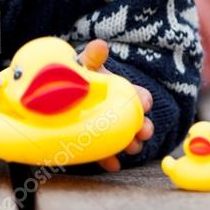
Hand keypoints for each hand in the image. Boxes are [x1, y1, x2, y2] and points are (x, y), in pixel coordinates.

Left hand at [78, 38, 154, 172]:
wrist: (63, 93)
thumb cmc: (81, 75)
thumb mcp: (87, 65)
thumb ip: (93, 57)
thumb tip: (100, 44)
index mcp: (121, 91)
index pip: (139, 96)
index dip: (143, 99)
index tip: (145, 103)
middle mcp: (120, 111)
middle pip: (137, 121)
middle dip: (142, 127)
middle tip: (143, 132)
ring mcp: (110, 129)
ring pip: (125, 139)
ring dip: (129, 143)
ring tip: (131, 148)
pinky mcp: (97, 144)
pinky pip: (105, 153)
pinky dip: (109, 159)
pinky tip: (112, 164)